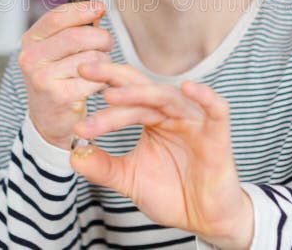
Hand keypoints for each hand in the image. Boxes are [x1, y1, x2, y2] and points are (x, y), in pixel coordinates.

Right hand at [17, 1, 112, 149]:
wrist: (48, 119)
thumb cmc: (56, 79)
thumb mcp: (55, 51)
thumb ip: (72, 29)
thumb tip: (97, 10)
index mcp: (31, 41)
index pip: (57, 17)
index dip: (82, 9)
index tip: (100, 8)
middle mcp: (32, 58)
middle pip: (78, 36)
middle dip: (101, 38)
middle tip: (106, 45)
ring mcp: (43, 78)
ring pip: (92, 57)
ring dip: (105, 62)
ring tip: (99, 69)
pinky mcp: (60, 96)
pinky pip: (96, 78)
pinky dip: (104, 80)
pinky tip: (98, 84)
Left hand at [71, 62, 253, 248]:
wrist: (205, 220)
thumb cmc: (172, 193)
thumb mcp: (130, 180)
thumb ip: (103, 167)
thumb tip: (74, 153)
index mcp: (152, 118)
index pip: (125, 94)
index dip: (102, 85)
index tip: (76, 78)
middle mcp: (172, 114)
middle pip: (143, 87)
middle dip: (114, 79)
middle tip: (86, 71)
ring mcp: (195, 122)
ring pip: (167, 98)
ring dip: (140, 94)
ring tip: (113, 95)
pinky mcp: (218, 137)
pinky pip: (217, 110)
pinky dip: (206, 97)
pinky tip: (190, 87)